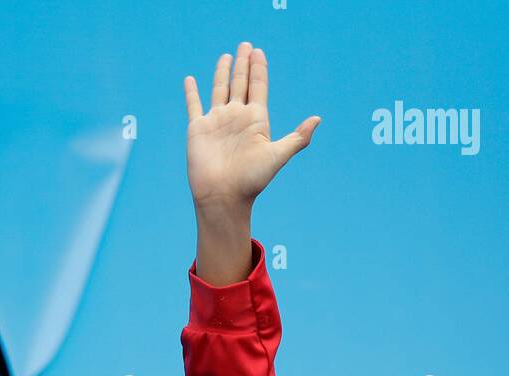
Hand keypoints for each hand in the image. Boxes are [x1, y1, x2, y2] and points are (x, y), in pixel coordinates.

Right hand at [184, 42, 318, 213]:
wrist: (223, 198)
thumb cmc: (251, 180)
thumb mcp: (277, 156)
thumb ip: (297, 138)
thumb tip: (318, 119)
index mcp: (256, 120)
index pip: (258, 87)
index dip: (259, 69)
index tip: (259, 52)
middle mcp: (237, 118)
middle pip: (241, 83)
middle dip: (243, 64)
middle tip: (246, 45)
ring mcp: (217, 122)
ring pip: (220, 89)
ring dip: (223, 72)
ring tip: (226, 56)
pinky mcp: (198, 129)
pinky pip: (194, 106)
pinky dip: (191, 93)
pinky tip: (190, 80)